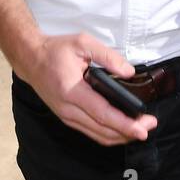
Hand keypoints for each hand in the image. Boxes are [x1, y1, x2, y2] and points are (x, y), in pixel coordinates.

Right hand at [24, 33, 157, 145]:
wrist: (30, 59)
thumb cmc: (56, 50)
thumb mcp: (83, 43)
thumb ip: (108, 56)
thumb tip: (129, 72)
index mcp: (72, 91)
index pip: (103, 113)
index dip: (124, 124)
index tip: (143, 128)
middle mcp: (68, 109)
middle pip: (102, 129)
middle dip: (128, 132)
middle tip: (149, 128)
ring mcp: (66, 116)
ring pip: (97, 135)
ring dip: (120, 136)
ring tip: (141, 129)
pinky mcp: (67, 118)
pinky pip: (90, 132)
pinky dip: (108, 134)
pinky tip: (122, 130)